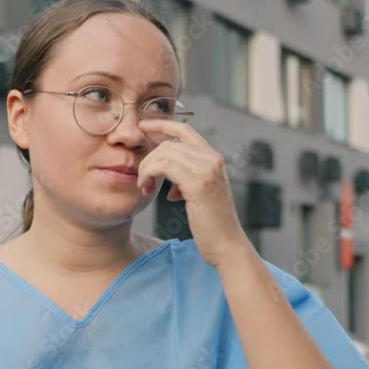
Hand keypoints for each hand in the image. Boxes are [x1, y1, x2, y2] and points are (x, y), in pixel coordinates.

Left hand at [136, 119, 252, 267]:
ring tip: (145, 187)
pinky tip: (148, 190)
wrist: (226, 244)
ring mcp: (206, 170)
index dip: (162, 124)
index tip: (144, 124)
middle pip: (169, 143)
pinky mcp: (198, 183)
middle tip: (142, 180)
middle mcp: (212, 159)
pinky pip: (164, 166)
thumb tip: (171, 183)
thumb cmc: (212, 224)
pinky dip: (149, 175)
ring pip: (164, 153)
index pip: (185, 130)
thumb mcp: (201, 195)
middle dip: (149, 158)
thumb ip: (188, 180)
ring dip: (147, 169)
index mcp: (213, 159)